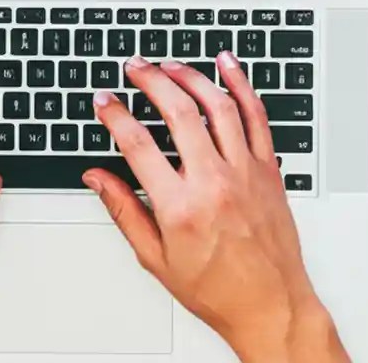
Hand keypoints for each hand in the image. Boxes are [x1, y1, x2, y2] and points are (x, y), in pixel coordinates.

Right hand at [83, 53, 349, 362]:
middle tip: (135, 66)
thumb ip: (124, 211)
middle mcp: (214, 182)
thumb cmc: (217, 289)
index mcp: (180, 207)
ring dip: (192, 76)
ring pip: (218, 106)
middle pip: (178, 112)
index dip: (116, 116)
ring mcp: (245, 172)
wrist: (270, 304)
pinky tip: (228, 66)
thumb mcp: (156, 258)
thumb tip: (97, 178)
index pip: (138, 145)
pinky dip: (242, 86)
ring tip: (171, 64)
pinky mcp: (269, 169)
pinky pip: (257, 117)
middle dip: (151, 80)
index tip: (105, 101)